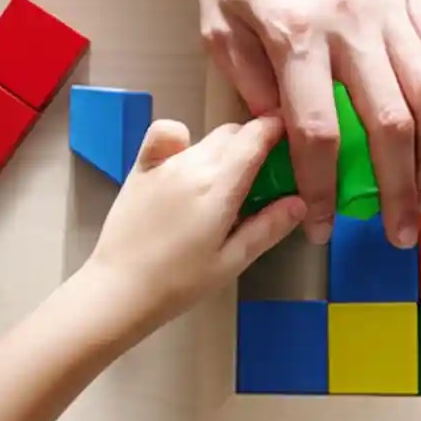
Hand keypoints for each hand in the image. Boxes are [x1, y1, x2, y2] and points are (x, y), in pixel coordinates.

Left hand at [82, 117, 305, 327]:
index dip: (277, 130)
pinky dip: (183, 138)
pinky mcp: (141, 167)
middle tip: (264, 176)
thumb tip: (302, 201)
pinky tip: (185, 163)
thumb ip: (268, 227)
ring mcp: (164, 162)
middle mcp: (193, 164)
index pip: (256, 136)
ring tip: (227, 183)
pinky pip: (167, 134)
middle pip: (234, 132)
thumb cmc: (180, 283)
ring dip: (225, 148)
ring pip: (206, 138)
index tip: (289, 144)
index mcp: (219, 186)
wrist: (118, 290)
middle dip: (254, 142)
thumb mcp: (232, 261)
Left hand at [198, 0, 420, 248]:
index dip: (323, 189)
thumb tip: (281, 138)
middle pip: (390, 124)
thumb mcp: (216, 19)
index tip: (321, 225)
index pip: (319, 133)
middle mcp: (352, 25)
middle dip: (397, 190)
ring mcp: (388, 7)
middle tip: (396, 232)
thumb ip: (250, 83)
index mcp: (295, 36)